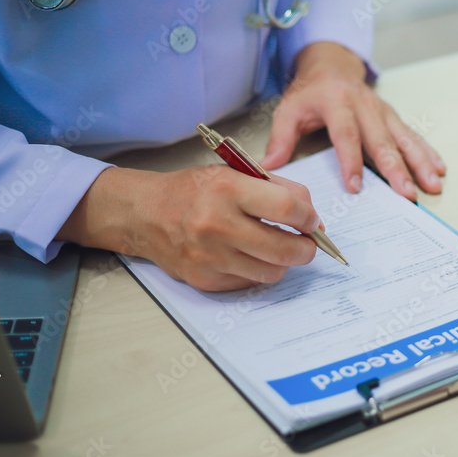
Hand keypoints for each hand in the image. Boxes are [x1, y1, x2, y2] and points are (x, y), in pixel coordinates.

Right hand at [57, 166, 322, 291]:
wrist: (145, 214)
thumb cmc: (194, 191)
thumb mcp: (235, 173)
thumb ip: (278, 188)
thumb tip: (312, 216)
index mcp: (228, 189)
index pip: (286, 209)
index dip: (309, 217)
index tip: (312, 220)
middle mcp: (217, 225)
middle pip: (284, 249)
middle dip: (306, 248)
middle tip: (307, 243)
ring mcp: (210, 257)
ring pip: (271, 272)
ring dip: (284, 262)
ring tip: (279, 248)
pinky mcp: (205, 280)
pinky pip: (249, 283)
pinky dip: (258, 271)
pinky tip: (251, 256)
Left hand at [260, 42, 444, 199]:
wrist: (331, 64)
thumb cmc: (310, 92)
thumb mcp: (288, 109)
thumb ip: (281, 137)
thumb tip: (270, 166)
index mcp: (336, 102)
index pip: (346, 134)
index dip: (351, 160)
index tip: (355, 186)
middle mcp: (364, 106)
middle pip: (382, 140)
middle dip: (397, 168)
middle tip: (407, 193)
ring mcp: (382, 111)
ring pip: (404, 138)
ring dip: (420, 163)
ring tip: (433, 184)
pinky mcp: (392, 116)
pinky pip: (412, 135)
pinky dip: (427, 152)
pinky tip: (439, 168)